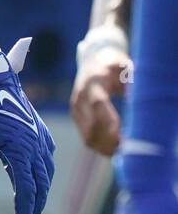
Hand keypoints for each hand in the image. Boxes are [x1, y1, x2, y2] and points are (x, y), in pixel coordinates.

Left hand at [0, 37, 55, 213]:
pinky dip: (44, 172)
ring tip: (31, 205)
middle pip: (41, 185)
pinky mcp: (40, 130)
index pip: (28, 192)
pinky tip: (36, 176)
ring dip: (41, 190)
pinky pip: (48, 157)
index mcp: (22, 152)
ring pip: (47, 172)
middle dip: (35, 207)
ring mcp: (41, 137)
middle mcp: (37, 146)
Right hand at [71, 35, 130, 155]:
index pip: (98, 104)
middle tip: (128, 149)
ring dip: (105, 147)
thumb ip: (131, 81)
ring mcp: (76, 108)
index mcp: (93, 82)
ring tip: (123, 152)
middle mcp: (80, 97)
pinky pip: (86, 137)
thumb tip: (136, 100)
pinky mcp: (76, 116)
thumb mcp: (124, 68)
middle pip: (91, 125)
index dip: (109, 121)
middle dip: (110, 141)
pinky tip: (114, 148)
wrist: (92, 61)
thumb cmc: (113, 66)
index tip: (122, 137)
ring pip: (87, 136)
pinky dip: (100, 146)